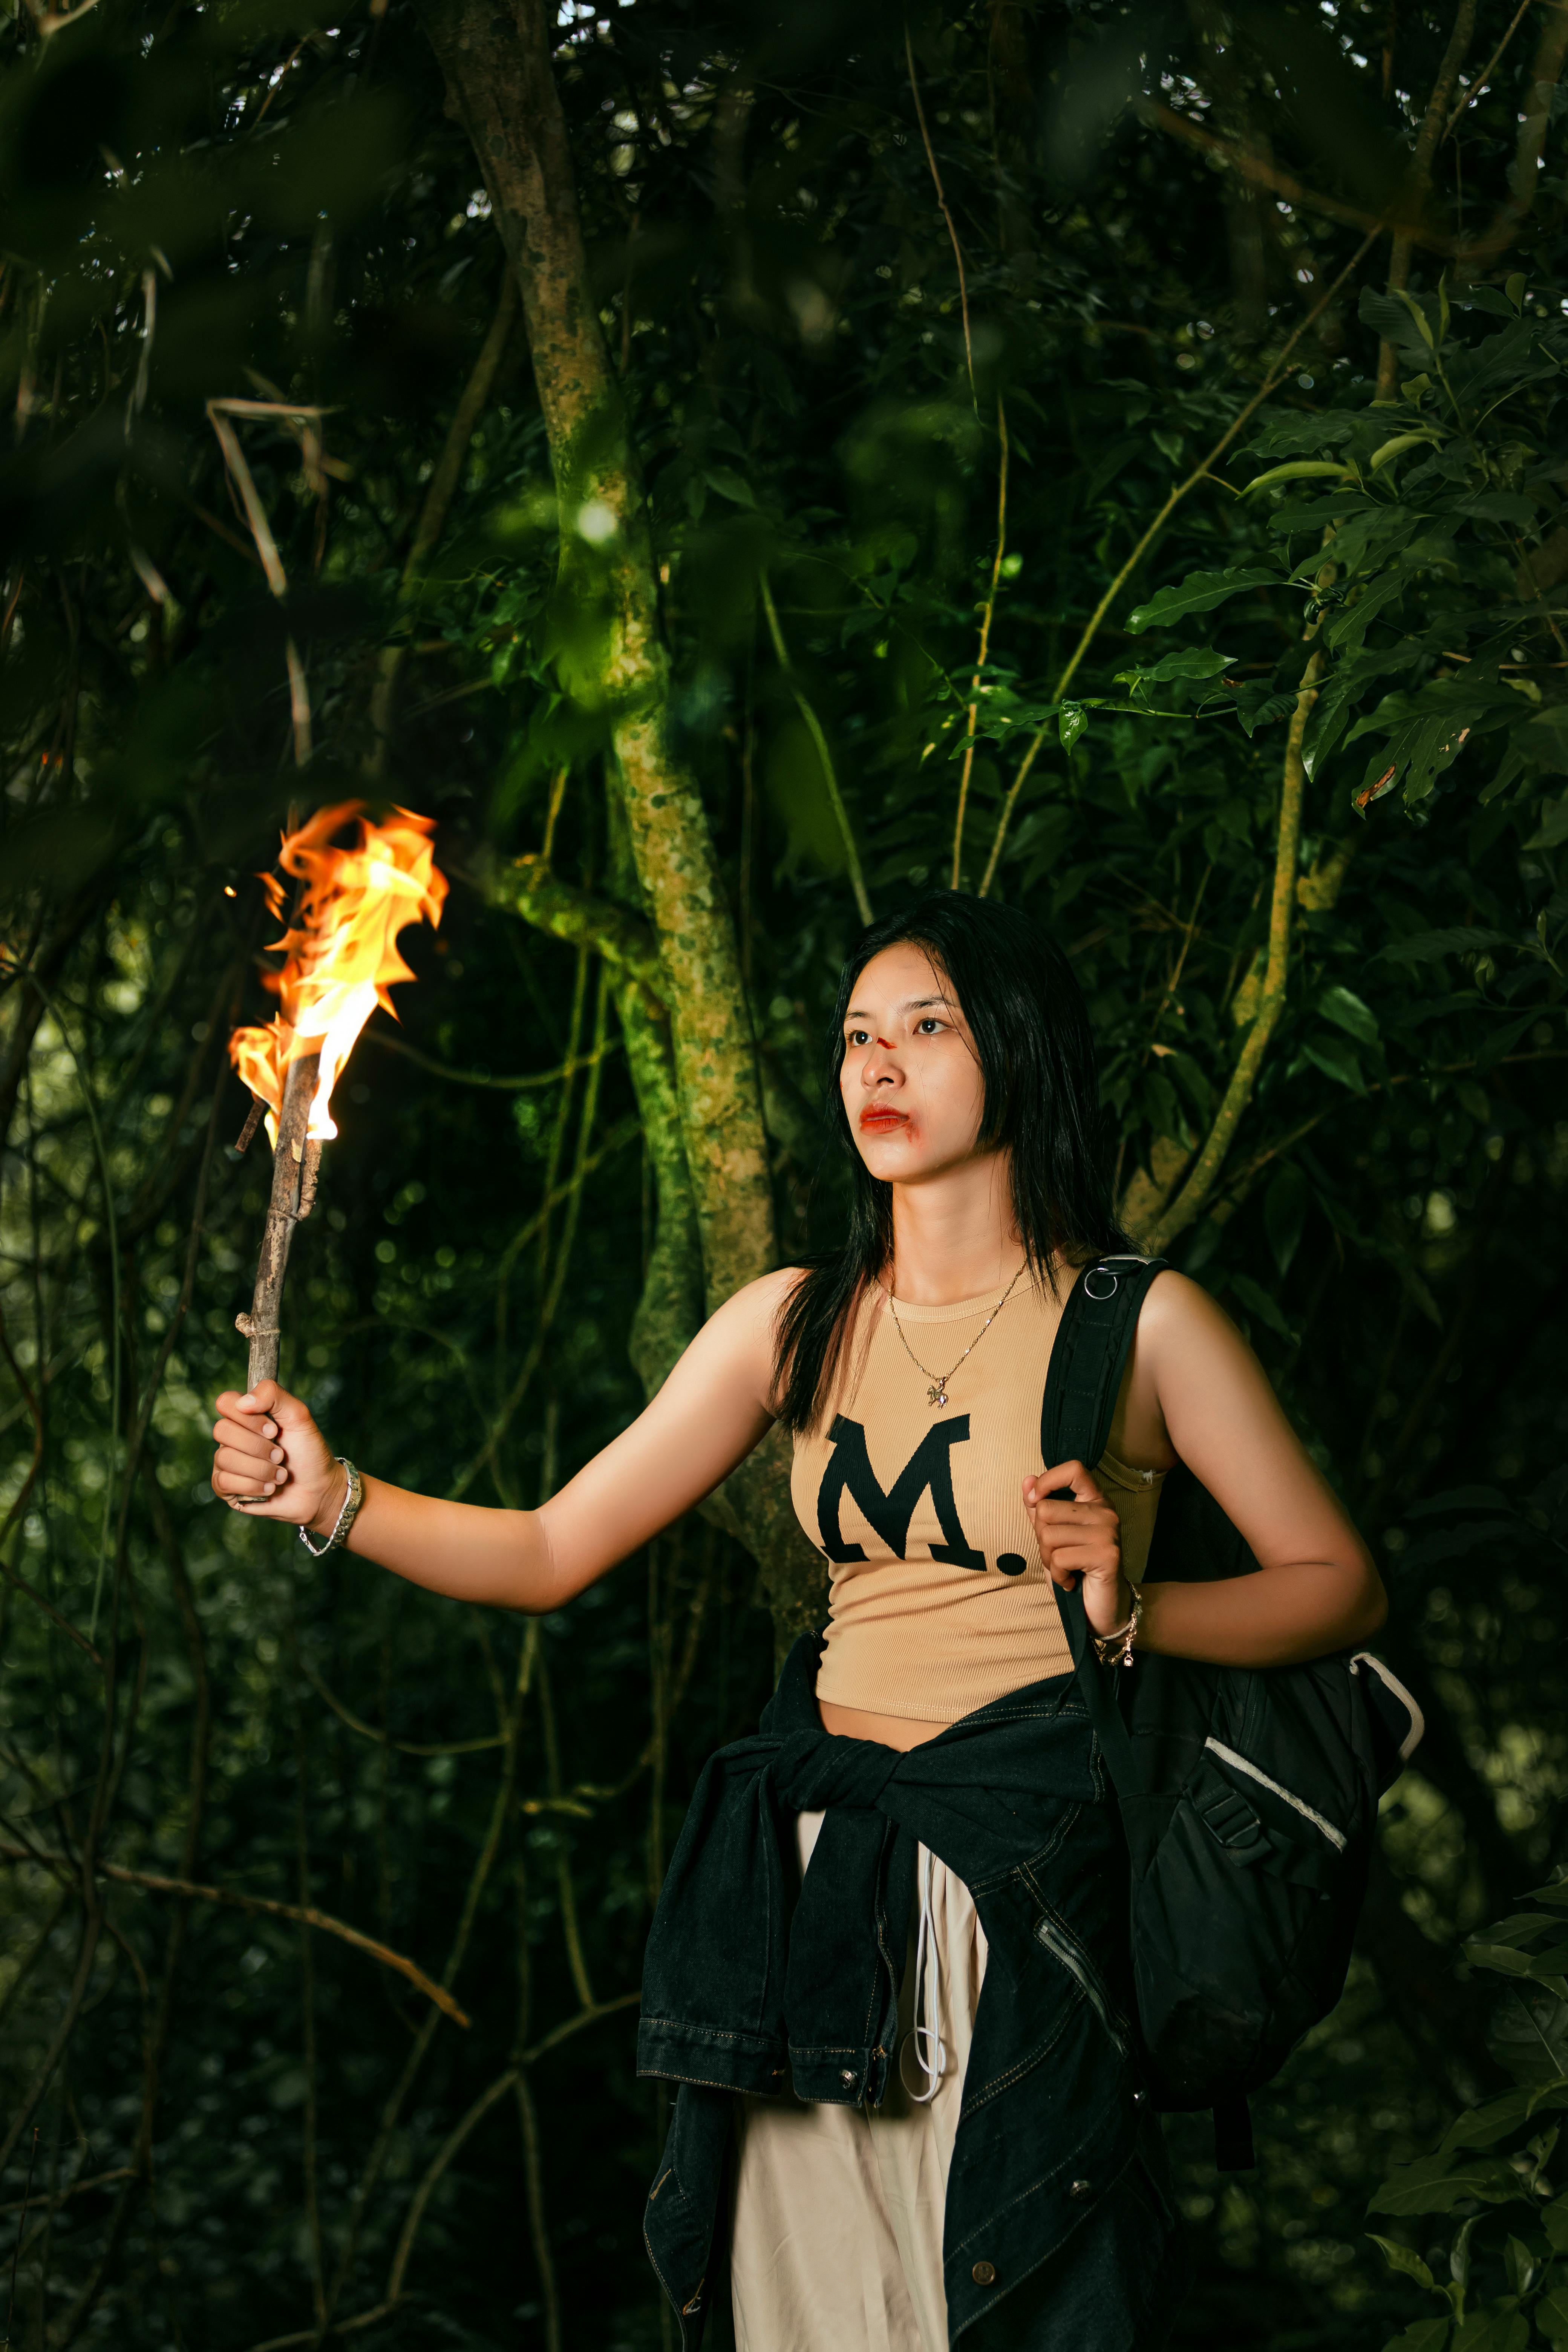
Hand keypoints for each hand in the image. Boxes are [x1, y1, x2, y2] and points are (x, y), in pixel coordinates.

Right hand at [211, 1379, 344, 1538]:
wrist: (318, 1489)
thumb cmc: (308, 1451)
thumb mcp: (299, 1416)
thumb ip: (273, 1395)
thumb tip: (242, 1401)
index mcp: (246, 1416)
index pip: (225, 1402)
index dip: (249, 1418)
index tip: (274, 1430)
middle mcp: (232, 1437)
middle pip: (222, 1430)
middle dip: (258, 1447)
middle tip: (281, 1455)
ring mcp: (226, 1462)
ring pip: (224, 1458)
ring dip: (261, 1469)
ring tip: (280, 1475)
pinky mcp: (226, 1487)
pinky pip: (224, 1482)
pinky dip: (253, 1486)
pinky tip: (269, 1488)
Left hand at [1022, 1459, 1131, 1640]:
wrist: (1100, 1608)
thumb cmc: (1075, 1569)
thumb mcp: (1052, 1537)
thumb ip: (1040, 1508)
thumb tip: (1027, 1480)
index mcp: (1095, 1501)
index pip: (1074, 1469)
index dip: (1048, 1481)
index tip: (1036, 1500)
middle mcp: (1106, 1512)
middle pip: (1047, 1509)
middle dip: (1041, 1538)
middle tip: (1058, 1555)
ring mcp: (1108, 1532)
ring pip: (1049, 1535)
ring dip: (1049, 1559)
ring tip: (1066, 1568)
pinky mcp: (1107, 1555)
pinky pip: (1060, 1557)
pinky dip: (1058, 1574)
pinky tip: (1071, 1581)